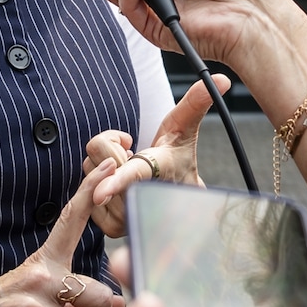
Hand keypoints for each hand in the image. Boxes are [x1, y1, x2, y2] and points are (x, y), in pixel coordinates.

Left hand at [82, 79, 221, 235]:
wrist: (174, 192)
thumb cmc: (177, 157)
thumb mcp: (185, 127)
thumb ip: (197, 102)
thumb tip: (222, 79)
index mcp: (160, 170)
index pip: (136, 173)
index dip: (117, 181)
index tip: (99, 193)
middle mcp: (143, 198)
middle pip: (101, 155)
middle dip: (111, 145)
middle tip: (131, 149)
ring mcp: (127, 216)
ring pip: (89, 171)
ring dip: (102, 163)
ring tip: (125, 166)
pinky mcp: (112, 227)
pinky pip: (84, 191)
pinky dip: (95, 182)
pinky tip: (114, 183)